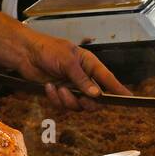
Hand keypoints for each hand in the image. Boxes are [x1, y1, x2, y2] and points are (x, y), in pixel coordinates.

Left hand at [14, 31, 131, 109]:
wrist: (26, 54)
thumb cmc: (48, 50)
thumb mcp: (67, 62)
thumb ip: (82, 79)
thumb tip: (97, 94)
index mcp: (89, 64)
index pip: (108, 79)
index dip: (118, 89)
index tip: (129, 99)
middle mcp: (83, 77)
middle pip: (95, 99)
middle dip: (88, 102)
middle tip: (81, 99)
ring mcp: (71, 87)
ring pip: (78, 105)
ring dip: (68, 100)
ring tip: (58, 88)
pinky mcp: (59, 93)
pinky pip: (62, 104)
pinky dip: (55, 98)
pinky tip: (48, 87)